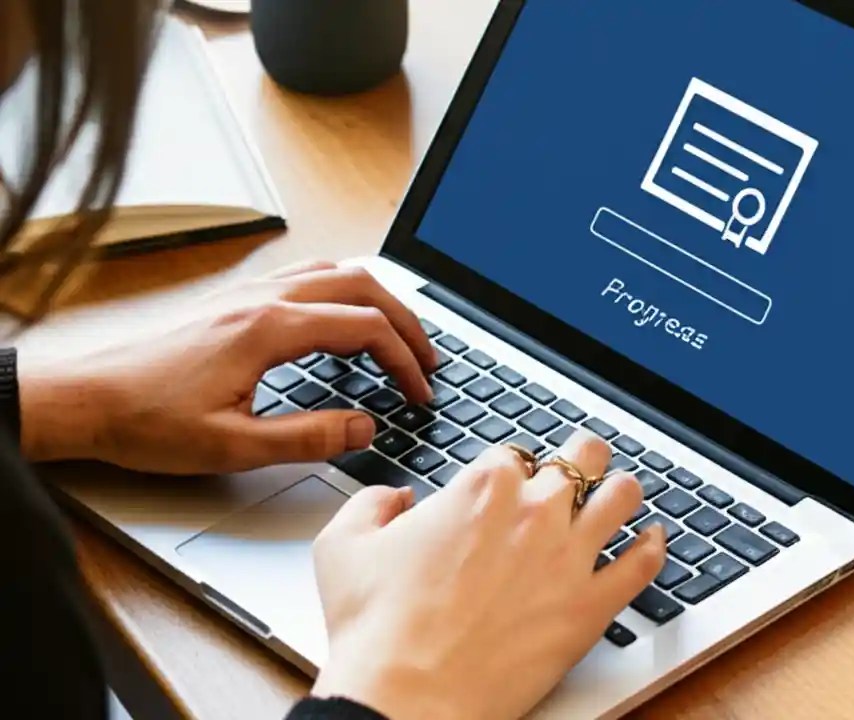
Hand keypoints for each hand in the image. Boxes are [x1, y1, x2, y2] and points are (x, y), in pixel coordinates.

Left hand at [19, 261, 436, 473]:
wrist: (83, 399)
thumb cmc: (145, 420)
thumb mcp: (233, 446)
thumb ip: (309, 437)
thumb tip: (366, 428)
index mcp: (270, 329)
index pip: (366, 327)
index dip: (405, 361)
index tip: (419, 393)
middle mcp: (263, 299)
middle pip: (362, 286)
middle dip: (407, 322)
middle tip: (428, 361)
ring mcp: (248, 293)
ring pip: (336, 271)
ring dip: (377, 301)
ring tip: (398, 338)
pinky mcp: (234, 300)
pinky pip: (307, 277)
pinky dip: (343, 294)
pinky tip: (341, 323)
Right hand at [310, 432, 665, 719]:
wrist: (406, 696)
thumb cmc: (376, 628)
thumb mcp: (343, 546)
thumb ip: (371, 503)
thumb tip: (394, 498)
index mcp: (481, 487)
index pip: (513, 454)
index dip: (511, 469)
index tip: (508, 485)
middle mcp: (534, 511)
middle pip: (580, 458)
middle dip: (582, 457)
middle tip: (581, 466)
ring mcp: (569, 557)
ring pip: (622, 496)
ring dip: (621, 491)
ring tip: (620, 496)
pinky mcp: (591, 606)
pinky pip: (643, 564)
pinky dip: (653, 547)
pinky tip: (653, 541)